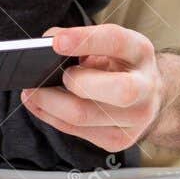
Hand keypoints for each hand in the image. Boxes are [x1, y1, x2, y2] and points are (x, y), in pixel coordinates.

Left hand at [20, 24, 162, 153]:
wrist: (148, 95)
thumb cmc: (121, 64)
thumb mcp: (107, 43)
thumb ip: (80, 38)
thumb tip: (46, 43)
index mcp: (140, 52)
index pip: (115, 42)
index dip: (85, 41)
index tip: (56, 42)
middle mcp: (145, 87)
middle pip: (115, 90)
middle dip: (76, 82)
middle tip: (51, 75)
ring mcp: (135, 118)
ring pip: (84, 116)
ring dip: (50, 103)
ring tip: (31, 92)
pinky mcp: (119, 140)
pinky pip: (76, 131)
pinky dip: (52, 117)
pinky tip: (40, 106)